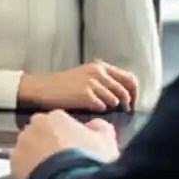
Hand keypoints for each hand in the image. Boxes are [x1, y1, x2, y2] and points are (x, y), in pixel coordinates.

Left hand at [10, 111, 118, 178]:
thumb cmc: (88, 162)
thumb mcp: (106, 141)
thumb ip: (100, 128)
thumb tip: (95, 126)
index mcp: (56, 117)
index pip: (60, 123)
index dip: (69, 138)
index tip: (75, 150)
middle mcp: (34, 126)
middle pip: (42, 134)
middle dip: (51, 146)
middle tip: (64, 163)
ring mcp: (21, 145)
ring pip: (30, 150)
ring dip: (39, 159)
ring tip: (54, 176)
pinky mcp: (13, 165)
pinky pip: (22, 167)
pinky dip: (30, 173)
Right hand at [17, 60, 138, 111]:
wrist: (44, 88)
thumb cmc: (64, 84)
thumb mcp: (86, 75)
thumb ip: (104, 80)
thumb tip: (123, 93)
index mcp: (100, 67)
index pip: (128, 78)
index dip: (134, 92)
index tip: (133, 102)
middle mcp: (98, 72)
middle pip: (124, 90)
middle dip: (128, 103)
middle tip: (126, 111)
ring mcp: (92, 83)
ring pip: (114, 99)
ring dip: (113, 106)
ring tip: (106, 109)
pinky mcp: (85, 95)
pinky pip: (102, 106)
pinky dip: (100, 109)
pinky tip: (93, 109)